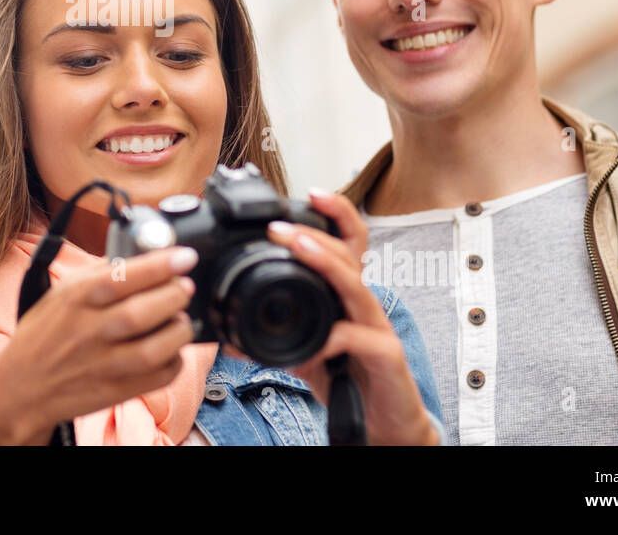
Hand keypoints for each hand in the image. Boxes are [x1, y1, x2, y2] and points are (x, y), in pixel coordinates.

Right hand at [0, 247, 197, 444]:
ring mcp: (103, 365)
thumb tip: (141, 255)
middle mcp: (89, 332)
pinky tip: (172, 348)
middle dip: (173, 295)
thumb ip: (99, 274)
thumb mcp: (62, 293)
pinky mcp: (116, 391)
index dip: (159, 265)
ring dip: (179, 330)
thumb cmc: (46, 333)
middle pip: (141, 312)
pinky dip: (175, 360)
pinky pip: (159, 377)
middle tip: (184, 287)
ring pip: (155, 349)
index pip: (121, 277)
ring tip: (181, 318)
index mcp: (76, 300)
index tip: (185, 257)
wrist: (23, 387)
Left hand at [267, 190, 437, 445]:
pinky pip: (364, 339)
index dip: (335, 214)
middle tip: (279, 227)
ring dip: (326, 264)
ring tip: (299, 249)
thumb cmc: (348, 377)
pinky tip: (321, 340)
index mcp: (345, 296)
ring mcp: (378, 327)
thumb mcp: (304, 353)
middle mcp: (364, 304)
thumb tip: (230, 339)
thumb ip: (274, 342)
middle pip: (347, 255)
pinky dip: (339, 336)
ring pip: (356, 286)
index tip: (310, 193)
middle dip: (313, 235)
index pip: (348, 243)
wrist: (383, 422)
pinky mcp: (387, 356)